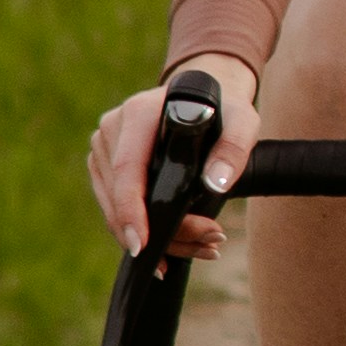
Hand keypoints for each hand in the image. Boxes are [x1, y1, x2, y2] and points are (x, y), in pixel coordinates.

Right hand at [89, 53, 259, 258]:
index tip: (141, 244)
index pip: (127, 168)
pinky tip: (181, 245)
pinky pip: (117, 211)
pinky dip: (149, 233)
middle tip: (211, 246)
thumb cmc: (222, 109)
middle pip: (123, 198)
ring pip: (117, 212)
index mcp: (138, 113)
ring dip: (160, 240)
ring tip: (205, 247)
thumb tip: (216, 184)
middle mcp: (112, 128)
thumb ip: (233, 148)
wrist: (203, 98)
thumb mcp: (241, 122)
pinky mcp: (104, 168)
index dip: (131, 210)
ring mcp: (103, 149)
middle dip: (165, 233)